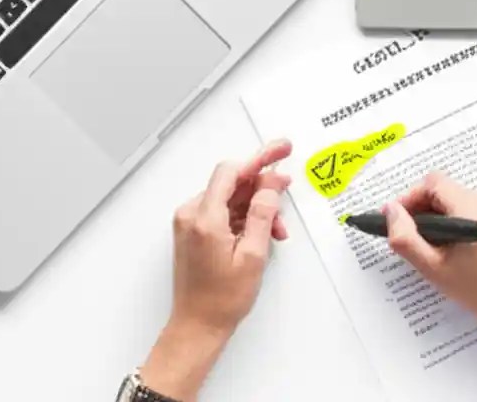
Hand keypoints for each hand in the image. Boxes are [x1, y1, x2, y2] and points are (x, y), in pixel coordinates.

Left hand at [142, 140, 292, 399]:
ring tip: (277, 229)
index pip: (232, 173)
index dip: (259, 158)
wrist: (197, 326)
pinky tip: (262, 232)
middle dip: (263, 187)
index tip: (279, 150)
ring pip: (230, 198)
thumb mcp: (253, 256)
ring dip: (256, 207)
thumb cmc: (221, 300)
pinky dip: (244, 217)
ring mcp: (190, 223)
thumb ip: (263, 216)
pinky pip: (222, 212)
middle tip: (287, 185)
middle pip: (232, 184)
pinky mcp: (193, 232)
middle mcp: (192, 215)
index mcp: (204, 219)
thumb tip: (270, 187)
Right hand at [384, 172, 476, 333]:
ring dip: (439, 215)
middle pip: (445, 189)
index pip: (433, 183)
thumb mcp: (433, 268)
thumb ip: (405, 238)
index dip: (410, 197)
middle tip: (412, 236)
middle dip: (423, 208)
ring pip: (456, 198)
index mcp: (474, 209)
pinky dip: (455, 219)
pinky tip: (451, 245)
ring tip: (432, 245)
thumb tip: (391, 211)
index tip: (398, 217)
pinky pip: (471, 206)